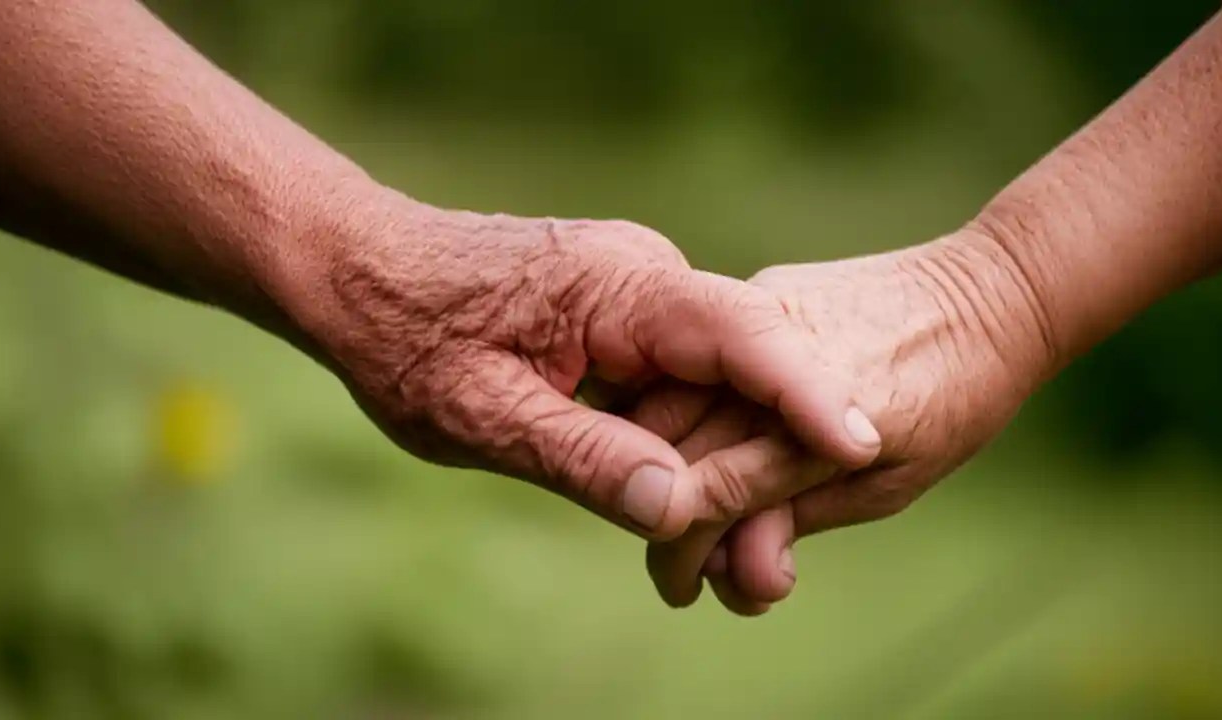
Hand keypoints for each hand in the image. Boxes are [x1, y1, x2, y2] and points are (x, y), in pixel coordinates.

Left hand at [277, 196, 883, 539]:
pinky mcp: (624, 319)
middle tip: (784, 554)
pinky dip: (697, 437)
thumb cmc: (405, 335)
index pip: (741, 333)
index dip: (804, 391)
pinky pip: (684, 380)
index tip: (865, 439)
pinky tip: (694, 494)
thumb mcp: (481, 412)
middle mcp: (646, 279)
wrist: (356, 272)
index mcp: (622, 286)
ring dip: (737, 451)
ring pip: (717, 378)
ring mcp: (639, 296)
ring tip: (747, 551)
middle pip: (745, 363)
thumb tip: (677, 508)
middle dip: (781, 444)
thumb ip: (582, 458)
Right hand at [636, 229, 1057, 611]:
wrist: (986, 292)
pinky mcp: (761, 291)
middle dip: (668, 523)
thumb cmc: (956, 400)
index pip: (716, 492)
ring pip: (671, 402)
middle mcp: (779, 368)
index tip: (687, 587)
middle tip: (683, 576)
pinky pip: (699, 359)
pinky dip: (682, 412)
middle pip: (679, 452)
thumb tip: (743, 570)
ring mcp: (765, 320)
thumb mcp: (893, 483)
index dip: (687, 548)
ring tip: (687, 521)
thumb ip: (805, 517)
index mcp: (820, 426)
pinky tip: (696, 450)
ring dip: (663, 466)